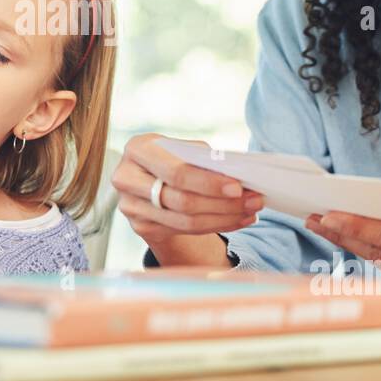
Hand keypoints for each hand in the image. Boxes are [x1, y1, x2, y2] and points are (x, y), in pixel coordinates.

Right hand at [113, 133, 264, 265]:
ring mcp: (130, 206)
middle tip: (253, 201)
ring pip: (185, 221)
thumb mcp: (183, 148)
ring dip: (223, 218)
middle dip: (223, 204)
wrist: (148, 176)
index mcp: (138, 149)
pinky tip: (236, 220)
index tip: (238, 186)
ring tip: (250, 212)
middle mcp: (127, 178)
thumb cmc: (171, 156)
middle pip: (181, 201)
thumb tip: (237, 176)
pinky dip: (215, 226)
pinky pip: (184, 231)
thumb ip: (203, 159)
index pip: (176, 172)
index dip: (209, 183)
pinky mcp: (141, 227)